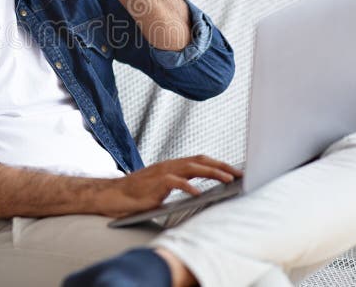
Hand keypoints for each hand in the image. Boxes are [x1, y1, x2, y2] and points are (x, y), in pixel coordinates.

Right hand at [95, 156, 243, 217]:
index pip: (200, 160)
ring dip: (212, 173)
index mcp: (173, 166)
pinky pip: (174, 182)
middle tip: (240, 174)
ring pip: (192, 168)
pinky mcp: (155, 183)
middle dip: (222, 166)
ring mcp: (162, 172)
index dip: (219, 164)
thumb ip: (180, 186)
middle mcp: (170, 165)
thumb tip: (203, 194)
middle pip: (201, 160)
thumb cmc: (139, 195)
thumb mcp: (164, 189)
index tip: (235, 170)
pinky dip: (188, 186)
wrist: (115, 196)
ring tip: (228, 180)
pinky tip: (198, 193)